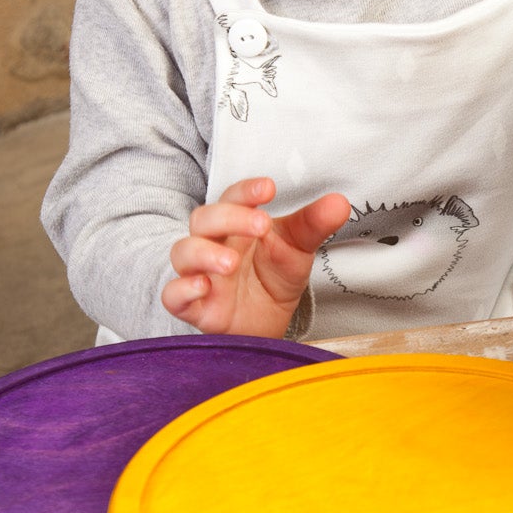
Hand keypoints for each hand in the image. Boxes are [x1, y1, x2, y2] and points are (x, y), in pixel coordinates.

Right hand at [162, 176, 350, 336]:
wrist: (267, 323)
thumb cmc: (274, 276)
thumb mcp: (298, 248)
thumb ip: (314, 225)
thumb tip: (340, 203)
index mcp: (236, 223)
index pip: (232, 197)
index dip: (246, 190)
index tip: (269, 189)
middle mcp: (213, 244)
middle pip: (204, 219)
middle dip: (230, 218)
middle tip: (260, 226)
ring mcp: (200, 274)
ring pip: (183, 252)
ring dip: (203, 253)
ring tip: (230, 263)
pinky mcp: (194, 307)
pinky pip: (173, 295)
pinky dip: (182, 289)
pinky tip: (203, 287)